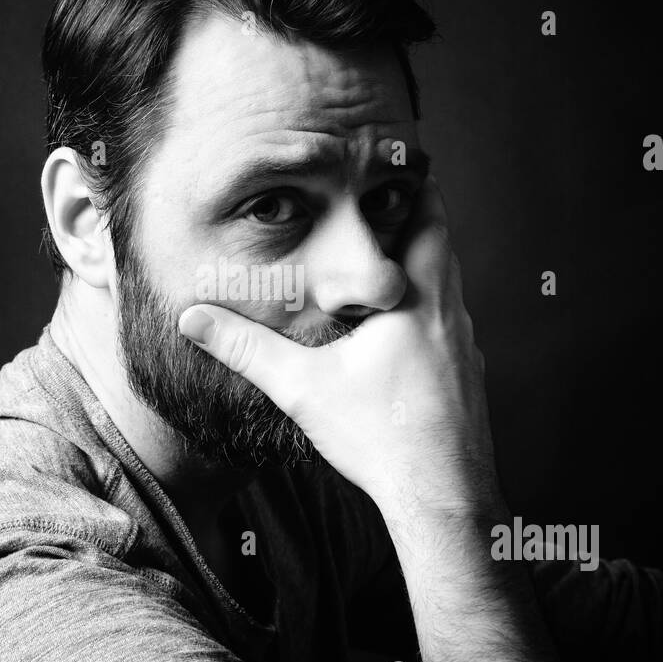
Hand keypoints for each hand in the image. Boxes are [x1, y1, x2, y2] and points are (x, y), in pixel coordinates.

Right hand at [177, 175, 499, 520]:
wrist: (443, 498)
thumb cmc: (381, 437)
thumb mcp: (303, 387)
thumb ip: (246, 349)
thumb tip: (193, 319)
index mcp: (419, 299)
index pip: (430, 218)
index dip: (417, 186)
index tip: (400, 163)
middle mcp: (453, 316)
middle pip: (444, 247)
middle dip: (414, 224)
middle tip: (384, 207)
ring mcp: (467, 350)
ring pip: (451, 291)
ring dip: (423, 273)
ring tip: (384, 271)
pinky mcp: (469, 382)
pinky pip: (452, 330)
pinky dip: (430, 317)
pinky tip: (400, 341)